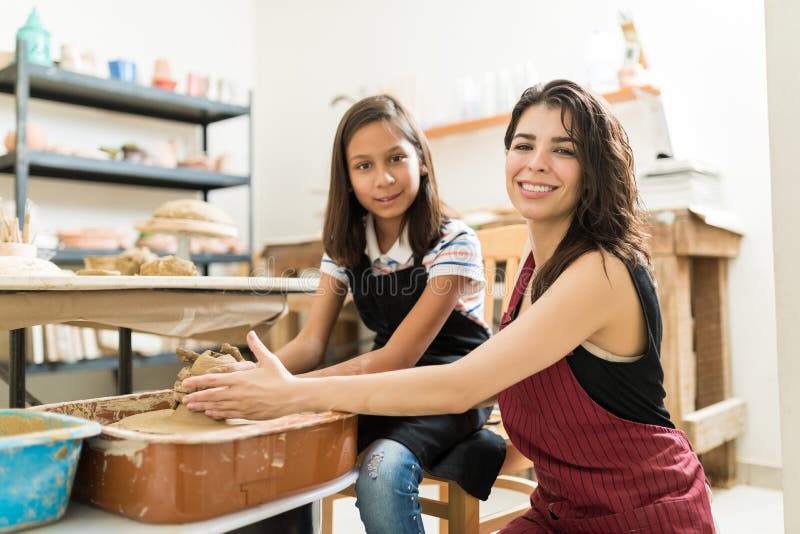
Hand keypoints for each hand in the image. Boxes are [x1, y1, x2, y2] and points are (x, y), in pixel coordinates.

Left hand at [181, 331, 298, 419]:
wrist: (293, 397)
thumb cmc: (281, 377)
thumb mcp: (269, 360)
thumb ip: (257, 347)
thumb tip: (250, 333)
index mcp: (241, 379)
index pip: (213, 380)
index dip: (197, 382)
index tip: (186, 383)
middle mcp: (239, 393)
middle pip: (211, 395)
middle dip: (195, 397)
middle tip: (183, 398)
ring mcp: (242, 405)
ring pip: (217, 406)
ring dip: (203, 406)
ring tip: (192, 407)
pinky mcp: (248, 414)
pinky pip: (228, 414)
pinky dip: (217, 413)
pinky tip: (210, 412)